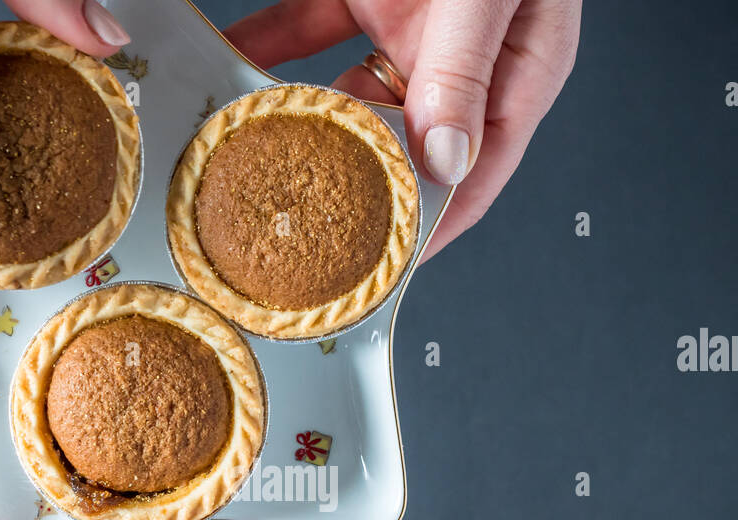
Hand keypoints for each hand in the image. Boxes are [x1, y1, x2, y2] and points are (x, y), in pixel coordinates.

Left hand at [225, 0, 580, 256]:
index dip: (427, 231)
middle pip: (401, 148)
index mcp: (516, 71)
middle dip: (346, 188)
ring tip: (240, 157)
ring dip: (292, 122)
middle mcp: (458, 59)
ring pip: (343, 96)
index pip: (474, 176)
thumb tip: (444, 161)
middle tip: (290, 231)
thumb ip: (464, 68)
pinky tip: (221, 67)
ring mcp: (408, 23)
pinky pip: (303, 32)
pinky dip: (262, 48)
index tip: (376, 276)